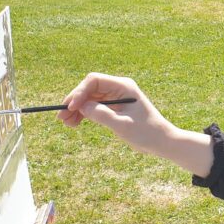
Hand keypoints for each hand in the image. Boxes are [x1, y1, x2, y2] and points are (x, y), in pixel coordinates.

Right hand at [58, 72, 173, 155]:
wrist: (161, 142)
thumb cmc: (146, 133)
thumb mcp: (122, 125)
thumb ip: (101, 114)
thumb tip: (81, 106)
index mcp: (123, 86)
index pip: (94, 81)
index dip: (80, 92)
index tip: (71, 107)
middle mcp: (118, 88)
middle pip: (89, 89)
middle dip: (74, 102)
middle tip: (61, 117)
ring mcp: (115, 97)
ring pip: (89, 98)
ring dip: (76, 109)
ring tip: (66, 123)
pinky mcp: (113, 107)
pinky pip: (93, 107)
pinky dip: (83, 114)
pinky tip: (74, 123)